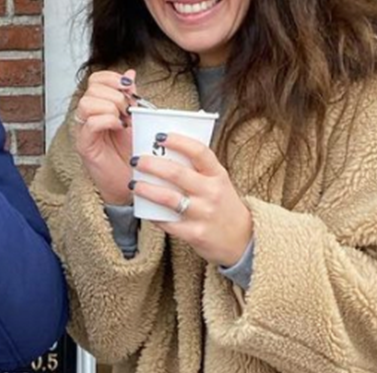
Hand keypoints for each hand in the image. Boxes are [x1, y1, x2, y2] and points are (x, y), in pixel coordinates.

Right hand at [71, 69, 139, 205]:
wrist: (131, 180)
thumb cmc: (131, 153)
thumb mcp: (136, 118)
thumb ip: (131, 97)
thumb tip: (130, 74)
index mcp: (100, 105)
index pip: (96, 79)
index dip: (111, 78)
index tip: (128, 86)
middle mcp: (88, 116)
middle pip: (92, 89)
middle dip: (115, 95)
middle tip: (128, 110)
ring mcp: (84, 130)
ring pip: (86, 103)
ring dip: (110, 107)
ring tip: (123, 120)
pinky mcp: (84, 145)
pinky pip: (90, 123)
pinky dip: (107, 121)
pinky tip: (118, 127)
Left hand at [131, 132, 252, 267]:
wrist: (242, 240)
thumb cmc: (223, 205)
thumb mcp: (219, 183)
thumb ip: (198, 169)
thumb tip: (165, 151)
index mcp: (218, 175)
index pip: (199, 152)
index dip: (178, 141)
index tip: (159, 136)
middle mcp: (212, 193)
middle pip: (176, 173)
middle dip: (151, 165)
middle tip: (137, 160)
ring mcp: (203, 214)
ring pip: (167, 198)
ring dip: (146, 189)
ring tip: (134, 184)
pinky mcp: (195, 234)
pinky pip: (167, 222)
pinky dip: (152, 215)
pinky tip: (143, 208)